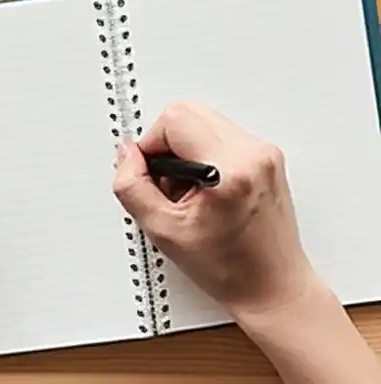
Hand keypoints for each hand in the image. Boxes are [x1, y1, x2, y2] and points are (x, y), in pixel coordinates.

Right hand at [111, 102, 313, 317]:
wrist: (273, 287)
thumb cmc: (230, 268)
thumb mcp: (163, 230)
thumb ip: (132, 185)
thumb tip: (127, 154)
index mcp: (230, 170)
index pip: (174, 119)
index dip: (151, 144)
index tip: (152, 174)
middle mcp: (253, 154)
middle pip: (189, 112)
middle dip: (167, 144)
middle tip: (170, 183)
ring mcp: (265, 154)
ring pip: (204, 122)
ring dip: (185, 150)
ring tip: (190, 190)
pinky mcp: (268, 158)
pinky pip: (221, 136)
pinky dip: (204, 155)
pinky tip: (206, 189)